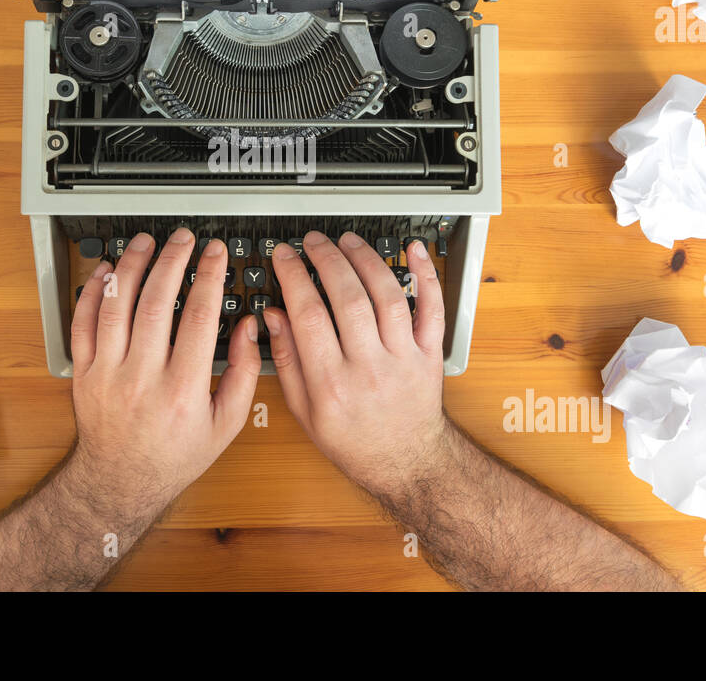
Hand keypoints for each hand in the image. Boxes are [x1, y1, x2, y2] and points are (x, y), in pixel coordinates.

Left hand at [68, 228, 261, 518]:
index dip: (210, 276)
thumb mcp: (227, 425)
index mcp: (184, 390)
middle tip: (183, 239)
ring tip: (146, 243)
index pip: (200, 317)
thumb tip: (252, 328)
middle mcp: (144, 379)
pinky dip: (93, 293)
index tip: (216, 254)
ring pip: (117, 306)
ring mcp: (109, 374)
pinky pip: (83, 324)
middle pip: (158, 302)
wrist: (121, 482)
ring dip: (133, 267)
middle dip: (173, 261)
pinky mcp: (85, 374)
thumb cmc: (175, 456)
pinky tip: (108, 272)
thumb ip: (245, 374)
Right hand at [263, 231, 447, 495]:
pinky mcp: (429, 355)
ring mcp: (403, 359)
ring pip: (388, 297)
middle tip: (314, 242)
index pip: (308, 316)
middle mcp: (369, 369)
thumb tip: (272, 317)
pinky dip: (427, 276)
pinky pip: (433, 310)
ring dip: (366, 260)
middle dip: (327, 260)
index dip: (294, 278)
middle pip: (348, 299)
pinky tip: (414, 251)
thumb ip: (286, 361)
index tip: (284, 256)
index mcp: (332, 385)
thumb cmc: (353, 441)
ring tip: (348, 241)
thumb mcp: (304, 412)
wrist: (406, 464)